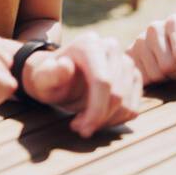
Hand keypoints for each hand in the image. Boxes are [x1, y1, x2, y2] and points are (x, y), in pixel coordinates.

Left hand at [22, 32, 143, 137]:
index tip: (82, 129)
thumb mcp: (41, 78)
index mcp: (89, 45)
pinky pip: (133, 107)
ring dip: (107, 121)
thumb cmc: (48, 78)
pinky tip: (98, 119)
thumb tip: (65, 66)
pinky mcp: (133, 76)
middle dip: (99, 118)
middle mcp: (111, 47)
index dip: (96, 110)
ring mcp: (125, 60)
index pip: (103, 82)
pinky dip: (117, 120)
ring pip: (127, 103)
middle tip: (79, 128)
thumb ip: (49, 74)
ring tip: (85, 123)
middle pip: (117, 94)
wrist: (57, 75)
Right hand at [126, 14, 175, 85]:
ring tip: (169, 70)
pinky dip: (152, 81)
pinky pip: (141, 77)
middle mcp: (154, 27)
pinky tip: (157, 72)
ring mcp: (139, 39)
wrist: (175, 49)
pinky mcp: (129, 53)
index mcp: (175, 22)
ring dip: (165, 78)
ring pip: (154, 74)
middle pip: (167, 66)